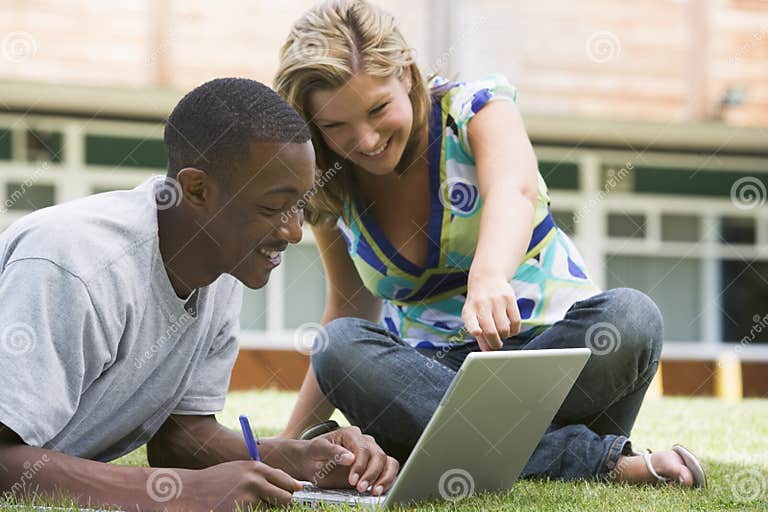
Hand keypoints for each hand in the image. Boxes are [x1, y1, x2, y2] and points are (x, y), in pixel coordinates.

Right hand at [182, 460, 301, 509]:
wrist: (188, 491)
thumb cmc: (216, 482)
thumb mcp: (240, 471)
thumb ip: (263, 475)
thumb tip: (292, 485)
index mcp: (256, 469)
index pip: (287, 482)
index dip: (290, 491)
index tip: (292, 495)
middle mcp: (255, 482)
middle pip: (285, 499)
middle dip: (280, 505)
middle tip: (269, 505)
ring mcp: (248, 499)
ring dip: (262, 511)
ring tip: (243, 505)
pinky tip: (235, 509)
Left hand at [298, 426, 398, 495]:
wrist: (311, 461)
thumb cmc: (314, 454)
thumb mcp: (318, 450)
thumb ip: (333, 452)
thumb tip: (350, 458)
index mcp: (351, 434)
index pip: (363, 449)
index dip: (360, 465)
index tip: (353, 480)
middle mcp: (364, 441)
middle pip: (378, 456)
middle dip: (371, 474)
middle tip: (360, 489)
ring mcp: (372, 452)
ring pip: (388, 462)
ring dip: (384, 478)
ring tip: (374, 492)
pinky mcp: (375, 465)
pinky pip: (389, 470)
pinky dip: (387, 481)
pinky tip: (378, 490)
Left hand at [462, 274, 520, 350]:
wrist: (487, 277)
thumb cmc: (478, 302)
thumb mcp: (473, 315)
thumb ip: (479, 334)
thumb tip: (488, 352)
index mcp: (469, 310)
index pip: (470, 320)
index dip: (474, 327)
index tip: (477, 331)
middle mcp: (482, 304)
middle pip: (491, 331)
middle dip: (495, 344)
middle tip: (497, 345)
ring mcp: (496, 301)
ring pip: (504, 329)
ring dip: (505, 337)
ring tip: (502, 334)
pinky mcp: (509, 298)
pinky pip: (516, 322)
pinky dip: (514, 331)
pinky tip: (510, 330)